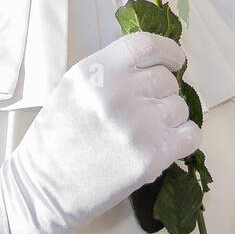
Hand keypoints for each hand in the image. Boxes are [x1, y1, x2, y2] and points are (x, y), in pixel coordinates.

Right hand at [0, 32, 199, 233]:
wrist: (43, 189)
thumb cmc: (56, 139)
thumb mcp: (74, 88)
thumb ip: (110, 72)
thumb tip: (153, 64)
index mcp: (96, 71)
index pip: (147, 44)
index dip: (168, 51)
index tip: (174, 60)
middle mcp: (119, 93)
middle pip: (166, 79)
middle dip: (163, 93)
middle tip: (147, 110)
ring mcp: (137, 124)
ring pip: (180, 106)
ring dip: (171, 118)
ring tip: (148, 132)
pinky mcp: (151, 156)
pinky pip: (191, 135)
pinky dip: (185, 138)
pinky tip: (168, 143)